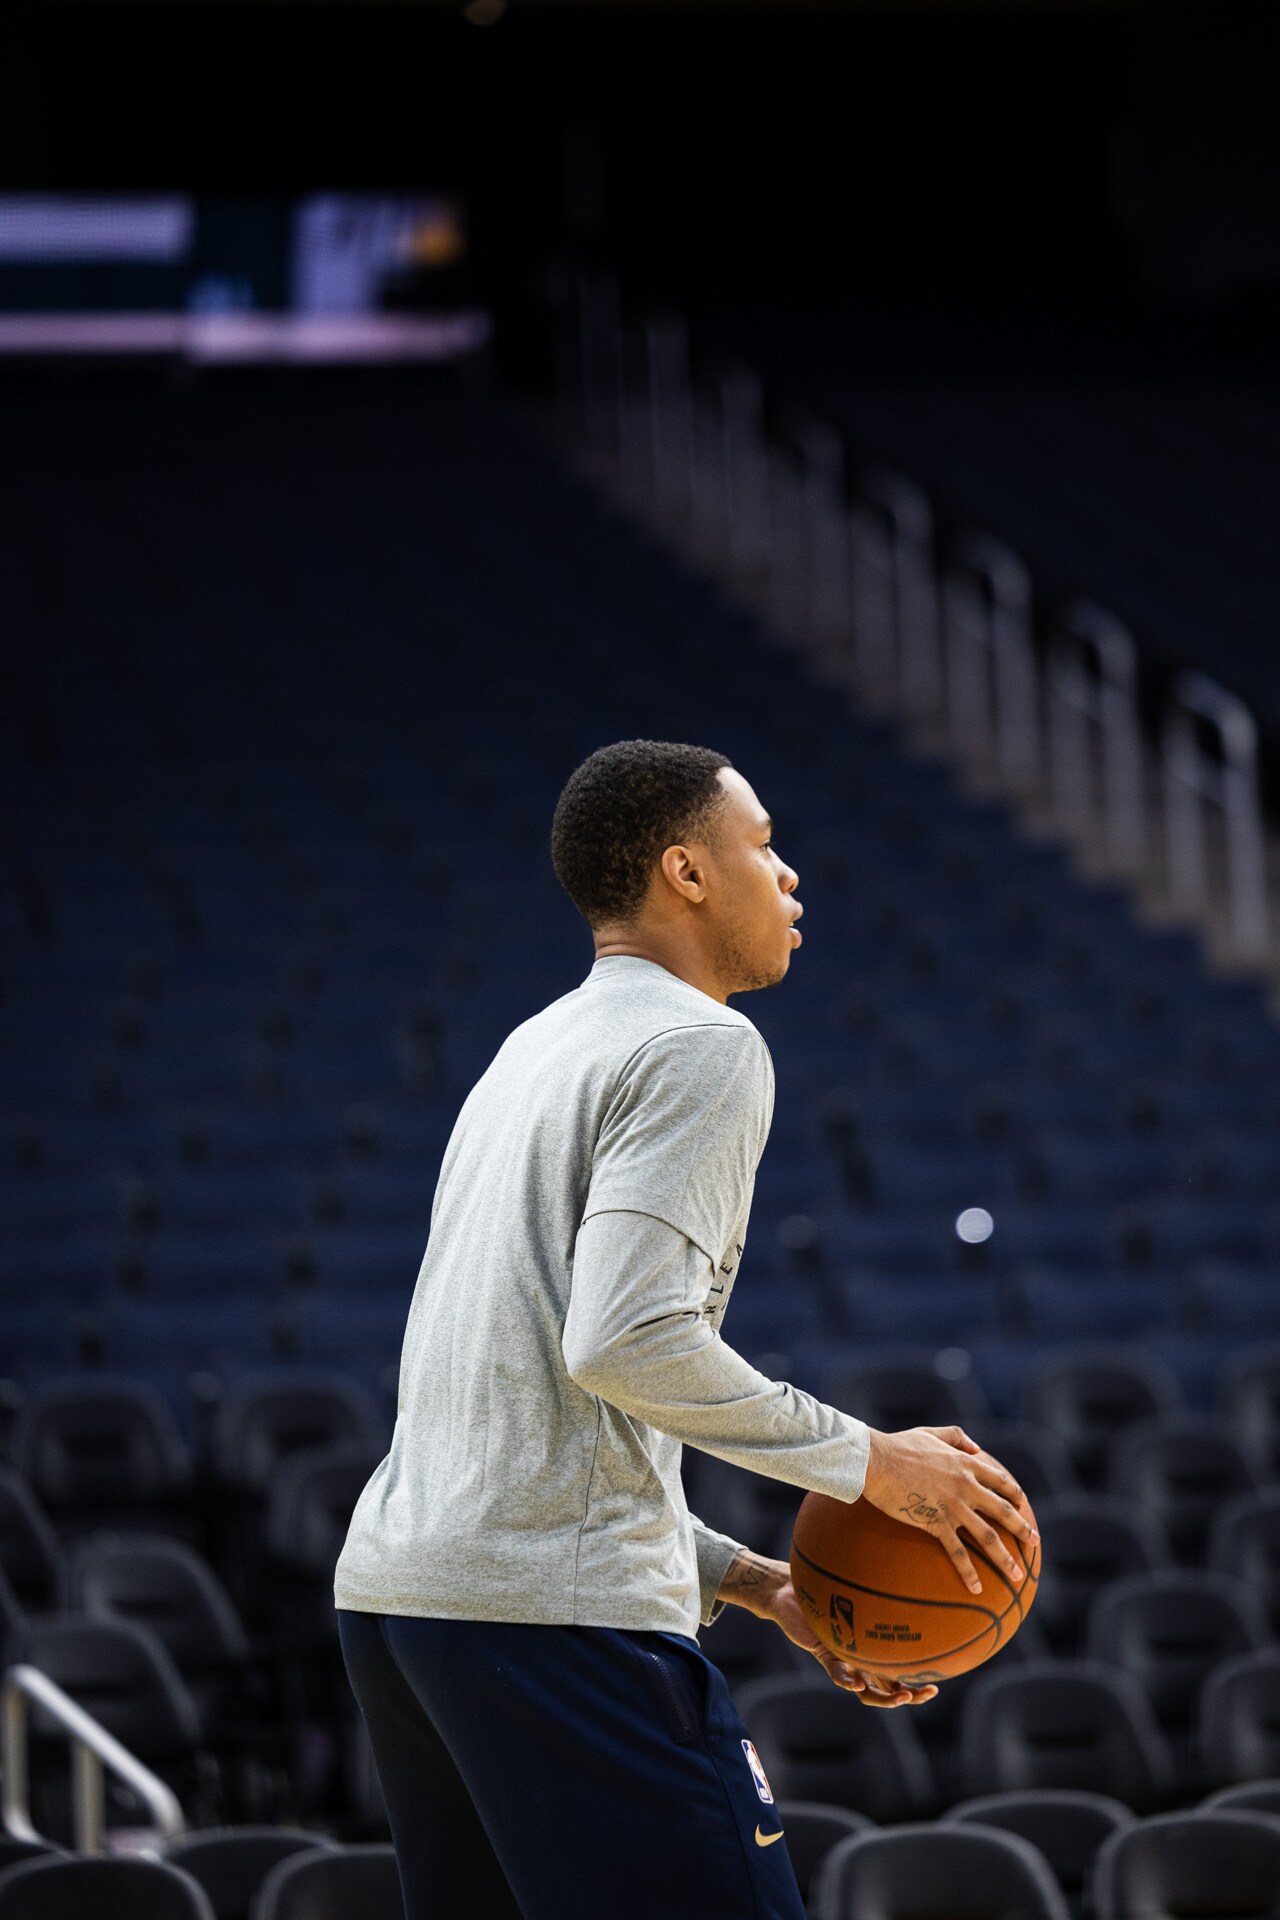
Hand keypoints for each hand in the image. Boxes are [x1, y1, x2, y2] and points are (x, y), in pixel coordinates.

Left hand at [716, 1549, 937, 1708]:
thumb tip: (908, 1565)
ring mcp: (842, 1656)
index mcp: (871, 1644)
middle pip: (886, 1687)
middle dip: (908, 1695)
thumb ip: (878, 1582)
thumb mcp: (857, 1583)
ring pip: (865, 1690)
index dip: (915, 1679)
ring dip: (884, 1698)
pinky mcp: (823, 1652)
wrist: (790, 1587)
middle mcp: (859, 1654)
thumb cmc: (826, 1581)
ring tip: (900, 1697)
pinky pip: (836, 1672)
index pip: (896, 1669)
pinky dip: (847, 1679)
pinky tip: (856, 1682)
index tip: (936, 1679)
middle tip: (926, 1692)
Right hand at [860, 1425, 1038, 1595]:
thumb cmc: (898, 1445)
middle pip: (1003, 1511)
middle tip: (1035, 1543)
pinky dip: (969, 1572)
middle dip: (1022, 1529)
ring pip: (988, 1536)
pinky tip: (977, 1588)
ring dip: (1005, 1558)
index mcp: (966, 1463)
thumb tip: (975, 1446)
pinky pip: (958, 1552)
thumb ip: (956, 1436)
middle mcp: (966, 1486)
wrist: (876, 1460)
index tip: (1024, 1505)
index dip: (1015, 1494)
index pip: (1000, 1481)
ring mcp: (953, 1506)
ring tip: (1018, 1575)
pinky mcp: (936, 1523)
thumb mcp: (931, 1433)